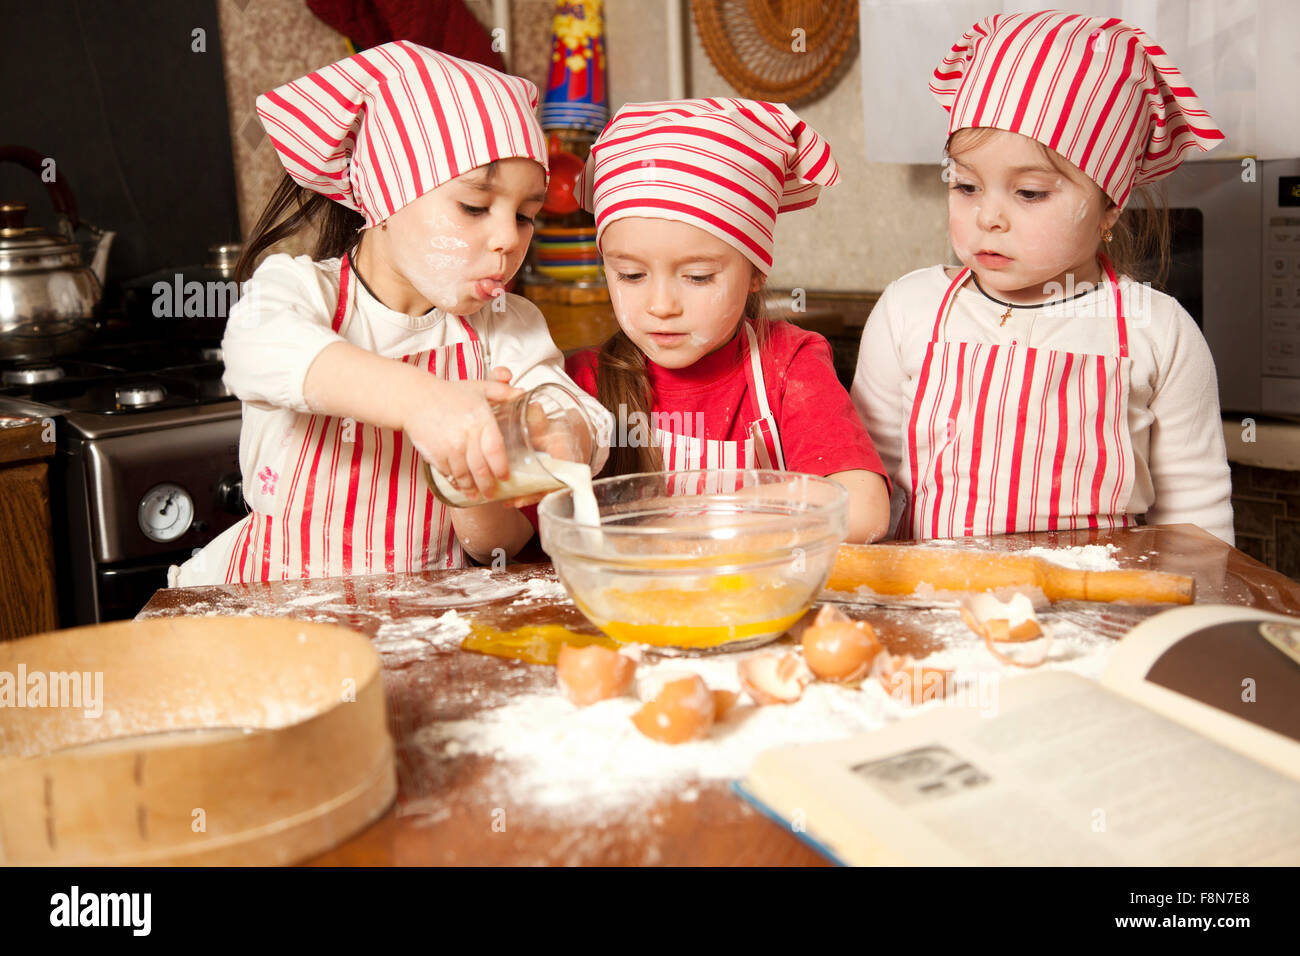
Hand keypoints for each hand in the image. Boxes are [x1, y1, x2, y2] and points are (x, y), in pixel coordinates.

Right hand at [404, 367, 520, 500]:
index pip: (495, 450)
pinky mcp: (435, 456)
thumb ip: (502, 391)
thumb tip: (522, 393)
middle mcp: (465, 436)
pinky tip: (461, 486)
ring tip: (476, 494)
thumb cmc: (449, 394)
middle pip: (481, 469)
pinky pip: (449, 474)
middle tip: (492, 493)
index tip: (505, 477)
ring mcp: (449, 448)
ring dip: (471, 489)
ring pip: (464, 476)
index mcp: (480, 420)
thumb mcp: (478, 388)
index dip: (501, 468)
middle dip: (488, 486)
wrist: (415, 398)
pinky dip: (456, 482)